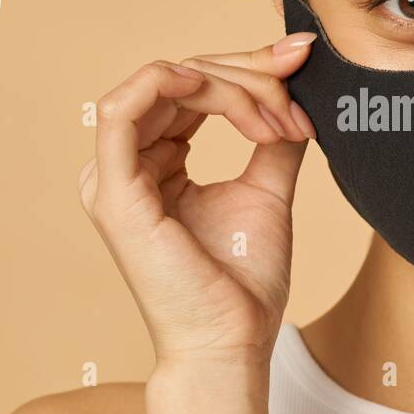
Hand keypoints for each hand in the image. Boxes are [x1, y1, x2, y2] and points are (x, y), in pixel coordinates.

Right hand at [78, 33, 317, 364]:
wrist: (233, 343)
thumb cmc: (242, 284)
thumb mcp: (267, 191)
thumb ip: (274, 140)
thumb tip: (297, 91)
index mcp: (155, 164)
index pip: (194, 89)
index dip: (249, 72)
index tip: (301, 70)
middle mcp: (127, 165)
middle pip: (181, 79)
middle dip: (247, 76)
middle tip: (296, 98)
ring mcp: (113, 177)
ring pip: (163, 84)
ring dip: (228, 86)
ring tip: (277, 122)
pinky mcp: (112, 193)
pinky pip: (122, 109)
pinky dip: (173, 84)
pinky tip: (222, 92)